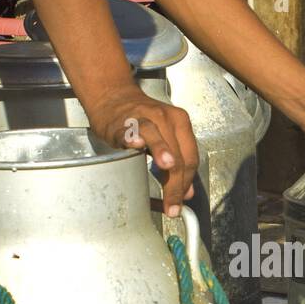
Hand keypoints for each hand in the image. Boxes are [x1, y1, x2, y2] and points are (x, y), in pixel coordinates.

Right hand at [89, 85, 199, 216]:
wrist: (113, 98)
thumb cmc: (140, 119)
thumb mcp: (165, 138)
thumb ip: (178, 162)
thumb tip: (187, 193)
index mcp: (180, 123)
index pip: (190, 158)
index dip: (187, 183)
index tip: (182, 203)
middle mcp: (166, 118)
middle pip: (177, 154)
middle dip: (176, 184)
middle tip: (172, 205)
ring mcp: (144, 117)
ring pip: (158, 137)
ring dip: (162, 153)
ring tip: (167, 168)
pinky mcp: (123, 122)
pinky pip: (131, 129)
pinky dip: (133, 136)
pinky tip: (135, 143)